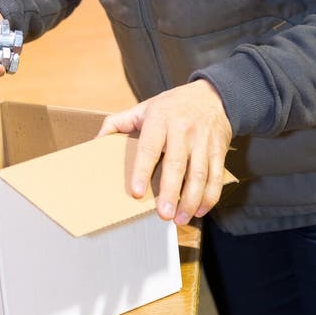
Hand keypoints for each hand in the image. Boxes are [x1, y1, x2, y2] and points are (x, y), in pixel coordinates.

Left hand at [98, 80, 231, 224]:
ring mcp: (203, 140)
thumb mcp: (144, 107)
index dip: (142, 170)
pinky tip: (199, 210)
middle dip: (170, 191)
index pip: (149, 146)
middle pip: (176, 164)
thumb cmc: (172, 106)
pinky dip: (209, 197)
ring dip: (190, 200)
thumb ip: (118, 123)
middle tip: (163, 214)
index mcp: (160, 119)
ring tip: (179, 219)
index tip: (136, 191)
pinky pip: (216, 176)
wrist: (211, 96)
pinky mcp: (219, 150)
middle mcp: (183, 129)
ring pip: (199, 174)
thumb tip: (96, 142)